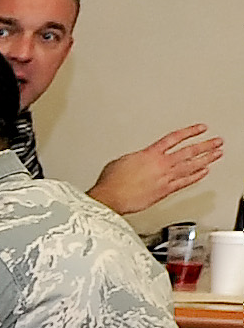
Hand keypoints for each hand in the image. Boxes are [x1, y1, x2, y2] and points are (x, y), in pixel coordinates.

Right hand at [90, 125, 222, 215]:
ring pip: (191, 166)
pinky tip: (204, 172)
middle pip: (189, 151)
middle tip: (217, 141)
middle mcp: (161, 164)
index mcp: (150, 154)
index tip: (201, 129)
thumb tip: (137, 160)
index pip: (175, 138)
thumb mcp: (121, 161)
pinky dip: (196, 177)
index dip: (190, 132)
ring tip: (217, 154)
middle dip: (206, 145)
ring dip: (206, 159)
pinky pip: (185, 182)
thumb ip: (136, 158)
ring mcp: (165, 178)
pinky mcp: (164, 191)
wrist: (109, 198)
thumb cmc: (111, 182)